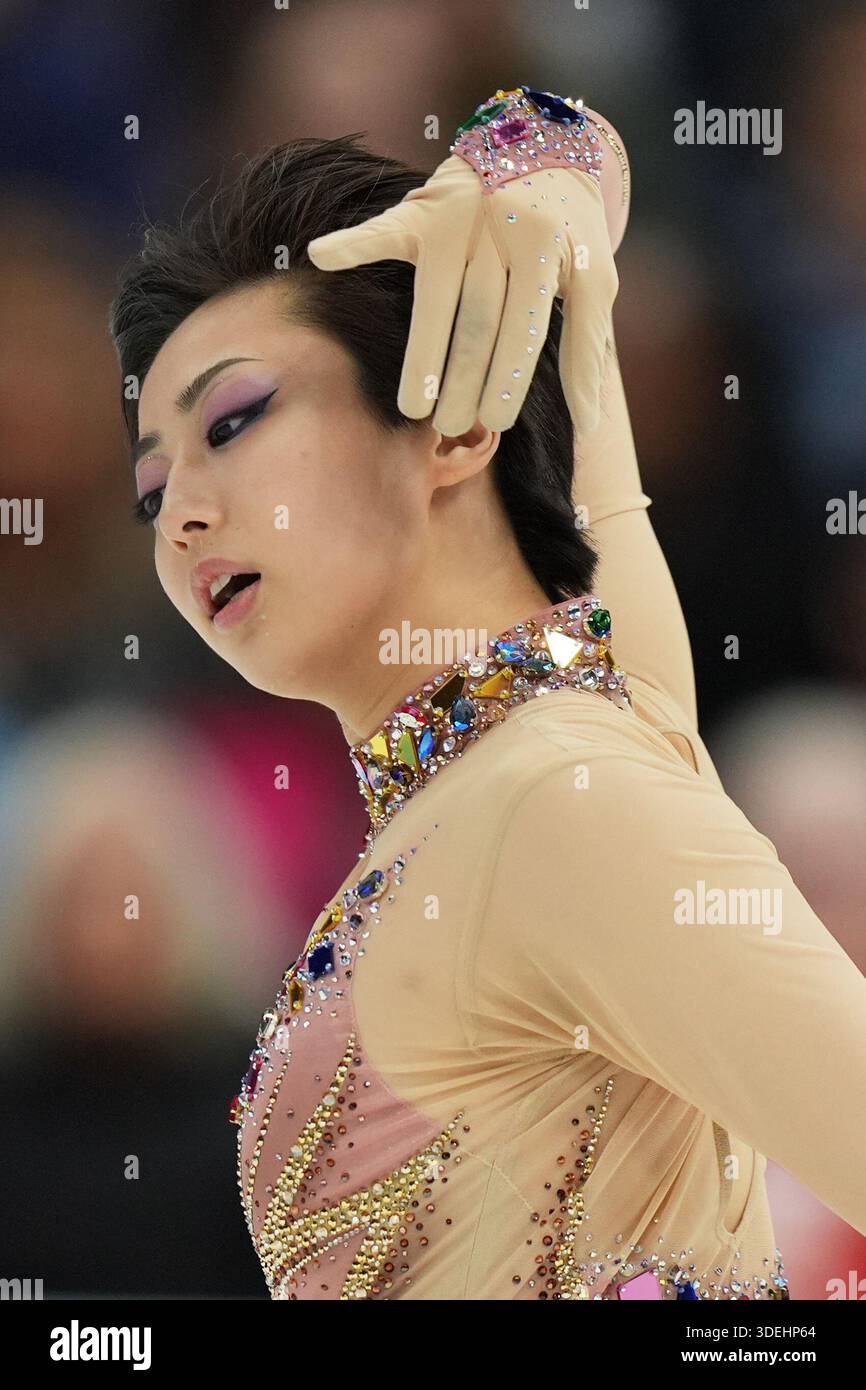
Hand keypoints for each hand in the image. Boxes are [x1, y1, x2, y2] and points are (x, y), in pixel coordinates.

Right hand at [307, 132, 624, 438]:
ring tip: (412, 407)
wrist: (543, 143)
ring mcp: (458, 215)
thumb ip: (587, 345)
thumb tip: (589, 421)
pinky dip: (353, 241)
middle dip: (464, 377)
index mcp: (546, 247)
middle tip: (450, 427)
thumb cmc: (569, 230)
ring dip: (422, 354)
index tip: (495, 422)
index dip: (510, 375)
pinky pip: (385, 227)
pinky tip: (322, 256)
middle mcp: (501, 226)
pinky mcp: (424, 206)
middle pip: (477, 318)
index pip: (524, 324)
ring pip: (435, 296)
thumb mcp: (595, 278)